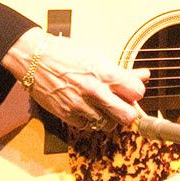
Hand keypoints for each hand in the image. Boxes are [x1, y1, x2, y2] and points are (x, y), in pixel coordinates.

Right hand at [2, 27, 148, 130]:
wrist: (35, 59)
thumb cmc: (66, 53)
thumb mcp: (98, 57)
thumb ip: (122, 71)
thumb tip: (144, 76)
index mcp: (105, 73)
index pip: (137, 92)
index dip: (136, 92)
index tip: (131, 90)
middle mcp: (94, 92)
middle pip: (128, 116)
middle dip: (128, 111)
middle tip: (123, 105)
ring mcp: (80, 105)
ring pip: (108, 124)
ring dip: (108, 117)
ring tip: (102, 105)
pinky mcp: (67, 115)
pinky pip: (88, 126)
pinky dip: (90, 120)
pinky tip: (87, 108)